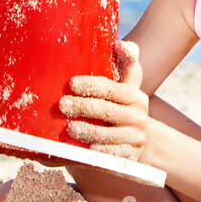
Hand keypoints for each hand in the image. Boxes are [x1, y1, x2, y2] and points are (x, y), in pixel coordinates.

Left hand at [59, 40, 149, 161]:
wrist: (137, 137)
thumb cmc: (121, 104)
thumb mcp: (126, 82)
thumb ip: (126, 60)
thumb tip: (120, 44)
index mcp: (134, 95)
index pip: (112, 89)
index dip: (92, 86)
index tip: (72, 84)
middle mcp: (138, 116)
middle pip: (108, 112)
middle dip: (84, 108)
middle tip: (62, 105)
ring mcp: (135, 138)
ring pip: (109, 136)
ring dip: (89, 131)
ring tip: (69, 128)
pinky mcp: (130, 157)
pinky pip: (113, 156)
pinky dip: (99, 153)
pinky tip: (85, 150)